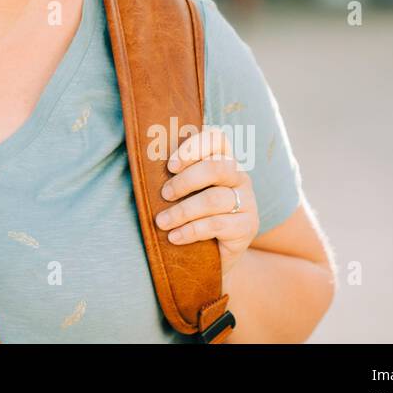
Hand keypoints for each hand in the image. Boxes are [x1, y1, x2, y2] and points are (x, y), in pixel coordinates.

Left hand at [153, 125, 257, 279]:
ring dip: (182, 211)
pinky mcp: (248, 226)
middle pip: (216, 168)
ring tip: (161, 222)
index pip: (216, 139)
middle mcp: (239, 176)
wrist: (214, 254)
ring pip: (214, 199)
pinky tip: (174, 237)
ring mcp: (248, 201)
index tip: (170, 166)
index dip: (193, 148)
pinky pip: (217, 224)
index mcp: (224, 159)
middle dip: (185, 181)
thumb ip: (174, 174)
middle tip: (164, 195)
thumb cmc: (191, 214)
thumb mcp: (184, 191)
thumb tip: (144, 162)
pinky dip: (190, 231)